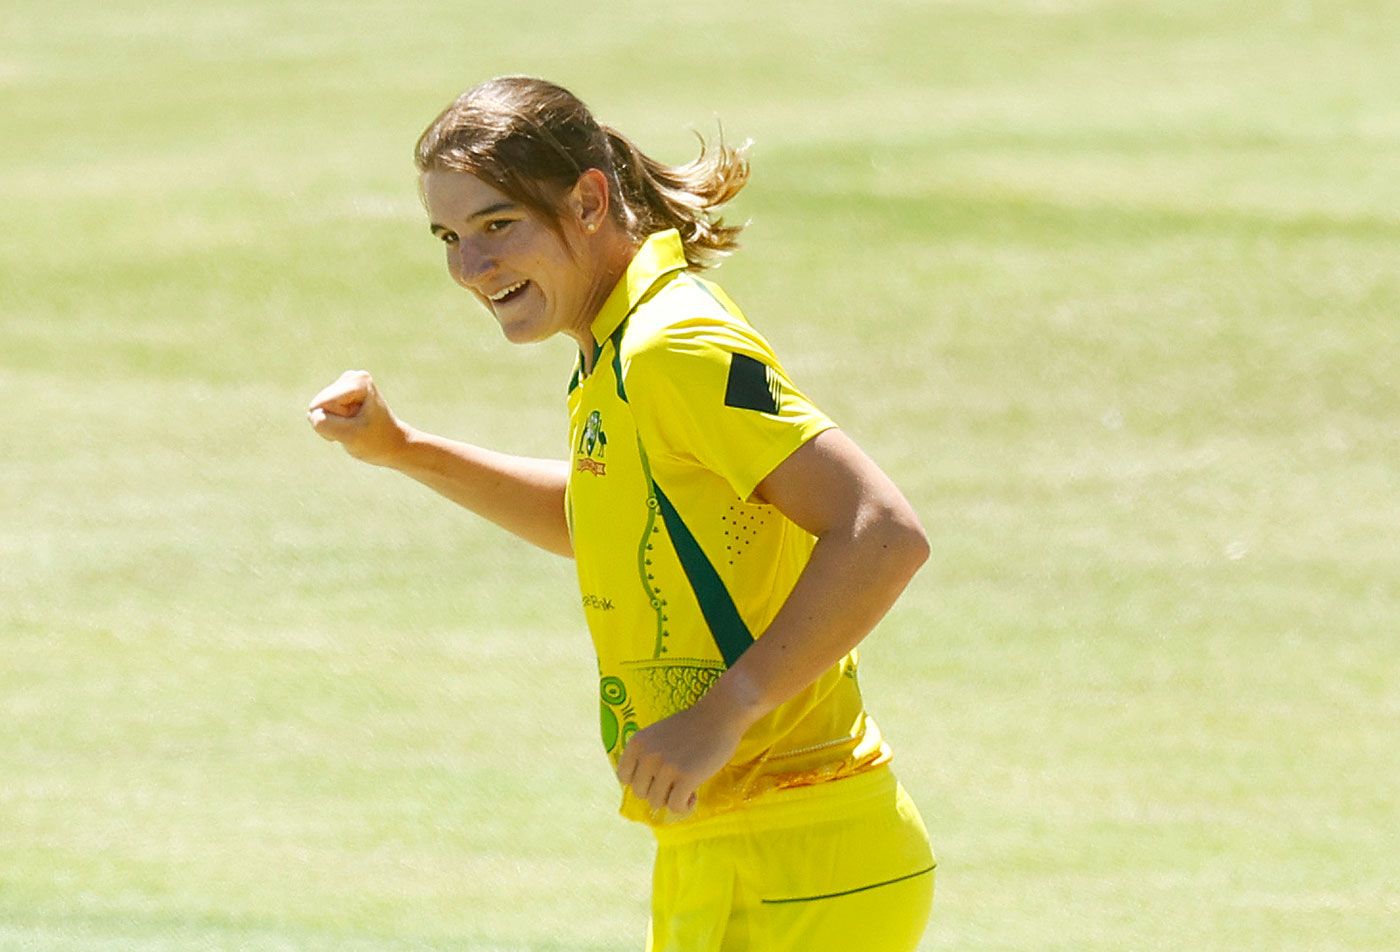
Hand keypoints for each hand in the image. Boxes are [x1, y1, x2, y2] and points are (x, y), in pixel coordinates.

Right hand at [306, 370, 409, 465]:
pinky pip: (318, 413)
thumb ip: (325, 424)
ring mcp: (344, 384)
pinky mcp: (337, 394)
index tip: (360, 424)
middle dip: (334, 422)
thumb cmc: (376, 441)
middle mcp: (351, 376)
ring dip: (333, 424)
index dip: (338, 421)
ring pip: (317, 410)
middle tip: (357, 426)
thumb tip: (311, 413)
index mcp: (359, 381)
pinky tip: (350, 423)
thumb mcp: (351, 437)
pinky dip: (332, 424)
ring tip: (355, 425)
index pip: (325, 404)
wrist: (392, 444)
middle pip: (320, 405)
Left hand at [614, 691, 752, 818]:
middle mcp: (648, 755)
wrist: (720, 715)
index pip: (624, 777)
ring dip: (672, 799)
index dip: (641, 781)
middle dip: (657, 791)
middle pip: (640, 793)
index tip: (656, 778)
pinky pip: (676, 806)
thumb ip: (647, 755)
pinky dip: (684, 806)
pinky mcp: (686, 777)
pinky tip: (694, 795)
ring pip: (656, 802)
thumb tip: (642, 787)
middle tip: (675, 782)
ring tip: (686, 787)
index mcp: (637, 742)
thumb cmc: (691, 727)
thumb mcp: (657, 735)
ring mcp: (666, 766)